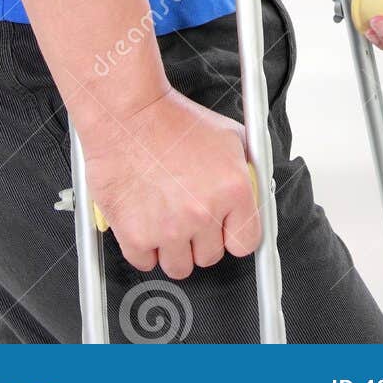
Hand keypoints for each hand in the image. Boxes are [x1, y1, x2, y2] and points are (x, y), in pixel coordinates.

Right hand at [82, 87, 260, 279]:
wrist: (128, 115)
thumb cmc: (172, 120)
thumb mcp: (227, 135)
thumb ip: (244, 169)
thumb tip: (254, 192)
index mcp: (232, 189)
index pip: (246, 243)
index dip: (233, 234)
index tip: (225, 230)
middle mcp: (204, 212)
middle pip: (210, 257)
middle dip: (201, 239)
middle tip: (188, 213)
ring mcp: (170, 228)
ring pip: (179, 267)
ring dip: (173, 248)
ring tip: (165, 217)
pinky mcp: (136, 236)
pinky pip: (145, 262)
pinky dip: (144, 247)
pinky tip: (144, 220)